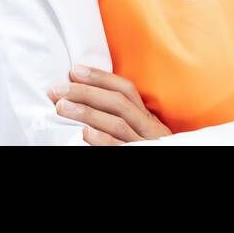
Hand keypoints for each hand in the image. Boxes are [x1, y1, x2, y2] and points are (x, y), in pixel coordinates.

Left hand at [49, 65, 171, 144]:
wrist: (175, 163)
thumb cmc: (142, 146)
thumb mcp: (140, 131)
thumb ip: (121, 116)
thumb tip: (85, 98)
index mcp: (147, 117)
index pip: (126, 89)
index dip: (101, 77)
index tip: (74, 70)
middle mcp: (149, 127)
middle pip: (118, 103)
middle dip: (86, 92)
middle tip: (57, 90)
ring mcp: (145, 143)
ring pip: (118, 123)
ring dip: (87, 112)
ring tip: (61, 107)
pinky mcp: (140, 155)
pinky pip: (120, 147)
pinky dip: (102, 139)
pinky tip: (84, 132)